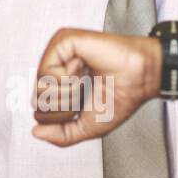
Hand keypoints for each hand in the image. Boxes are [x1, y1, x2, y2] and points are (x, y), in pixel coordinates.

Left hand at [31, 27, 160, 146]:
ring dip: (69, 92)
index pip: (40, 112)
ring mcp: (58, 55)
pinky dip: (68, 77)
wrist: (140, 79)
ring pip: (40, 88)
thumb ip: (61, 136)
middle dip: (65, 106)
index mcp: (61, 88)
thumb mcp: (87, 127)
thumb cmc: (122, 96)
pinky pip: (46, 72)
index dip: (63, 117)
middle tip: (86, 92)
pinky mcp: (62, 42)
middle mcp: (57, 70)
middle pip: (37, 102)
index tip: (85, 104)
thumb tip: (37, 132)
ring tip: (86, 79)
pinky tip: (84, 66)